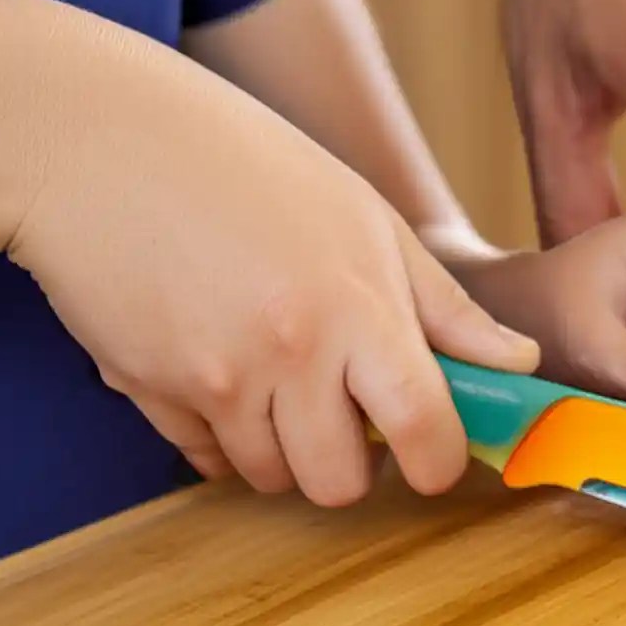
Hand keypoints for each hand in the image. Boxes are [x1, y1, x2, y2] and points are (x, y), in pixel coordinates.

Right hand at [0, 0, 538, 505]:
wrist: (106, 140)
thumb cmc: (252, 169)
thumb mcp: (370, 221)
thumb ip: (447, 309)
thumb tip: (518, 364)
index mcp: (358, 308)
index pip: (423, 432)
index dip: (439, 463)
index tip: (434, 456)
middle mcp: (288, 355)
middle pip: (339, 485)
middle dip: (355, 465)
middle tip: (350, 414)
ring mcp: (211, 379)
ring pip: (270, 477)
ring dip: (287, 446)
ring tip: (281, 375)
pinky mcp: (147, 390)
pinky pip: (205, 457)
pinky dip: (225, 433)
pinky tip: (224, 368)